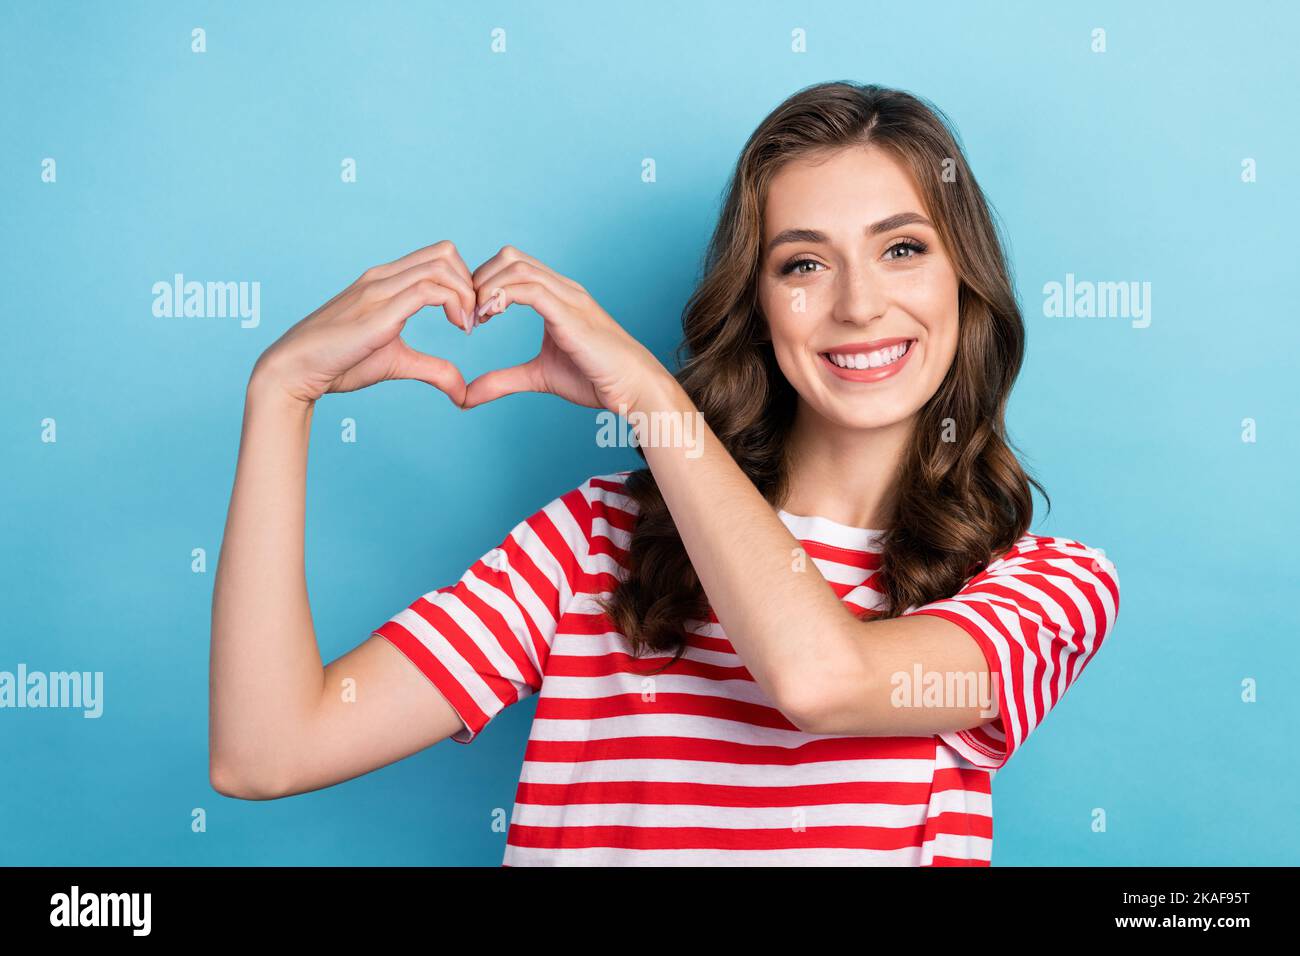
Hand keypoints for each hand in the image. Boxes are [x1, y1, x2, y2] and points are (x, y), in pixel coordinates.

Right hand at [251, 241, 477, 405]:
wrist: (296, 369)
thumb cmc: (340, 363)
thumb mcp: (398, 362)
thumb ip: (433, 369)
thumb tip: (463, 390)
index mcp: (385, 281)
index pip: (438, 256)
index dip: (464, 280)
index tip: (470, 316)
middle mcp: (383, 277)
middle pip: (445, 252)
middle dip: (471, 282)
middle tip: (475, 318)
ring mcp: (380, 290)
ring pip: (441, 266)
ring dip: (467, 294)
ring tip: (467, 325)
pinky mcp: (379, 311)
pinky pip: (429, 290)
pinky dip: (454, 304)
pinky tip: (458, 328)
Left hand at [463, 245, 672, 413]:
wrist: (633, 387)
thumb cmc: (597, 379)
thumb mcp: (538, 377)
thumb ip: (503, 380)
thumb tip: (467, 395)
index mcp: (557, 295)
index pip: (512, 266)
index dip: (484, 283)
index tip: (471, 316)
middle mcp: (563, 288)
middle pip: (509, 256)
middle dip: (480, 279)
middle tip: (469, 315)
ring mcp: (568, 297)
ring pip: (516, 267)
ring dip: (487, 288)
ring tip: (477, 318)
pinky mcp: (570, 313)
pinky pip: (529, 289)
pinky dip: (502, 297)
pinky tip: (490, 317)